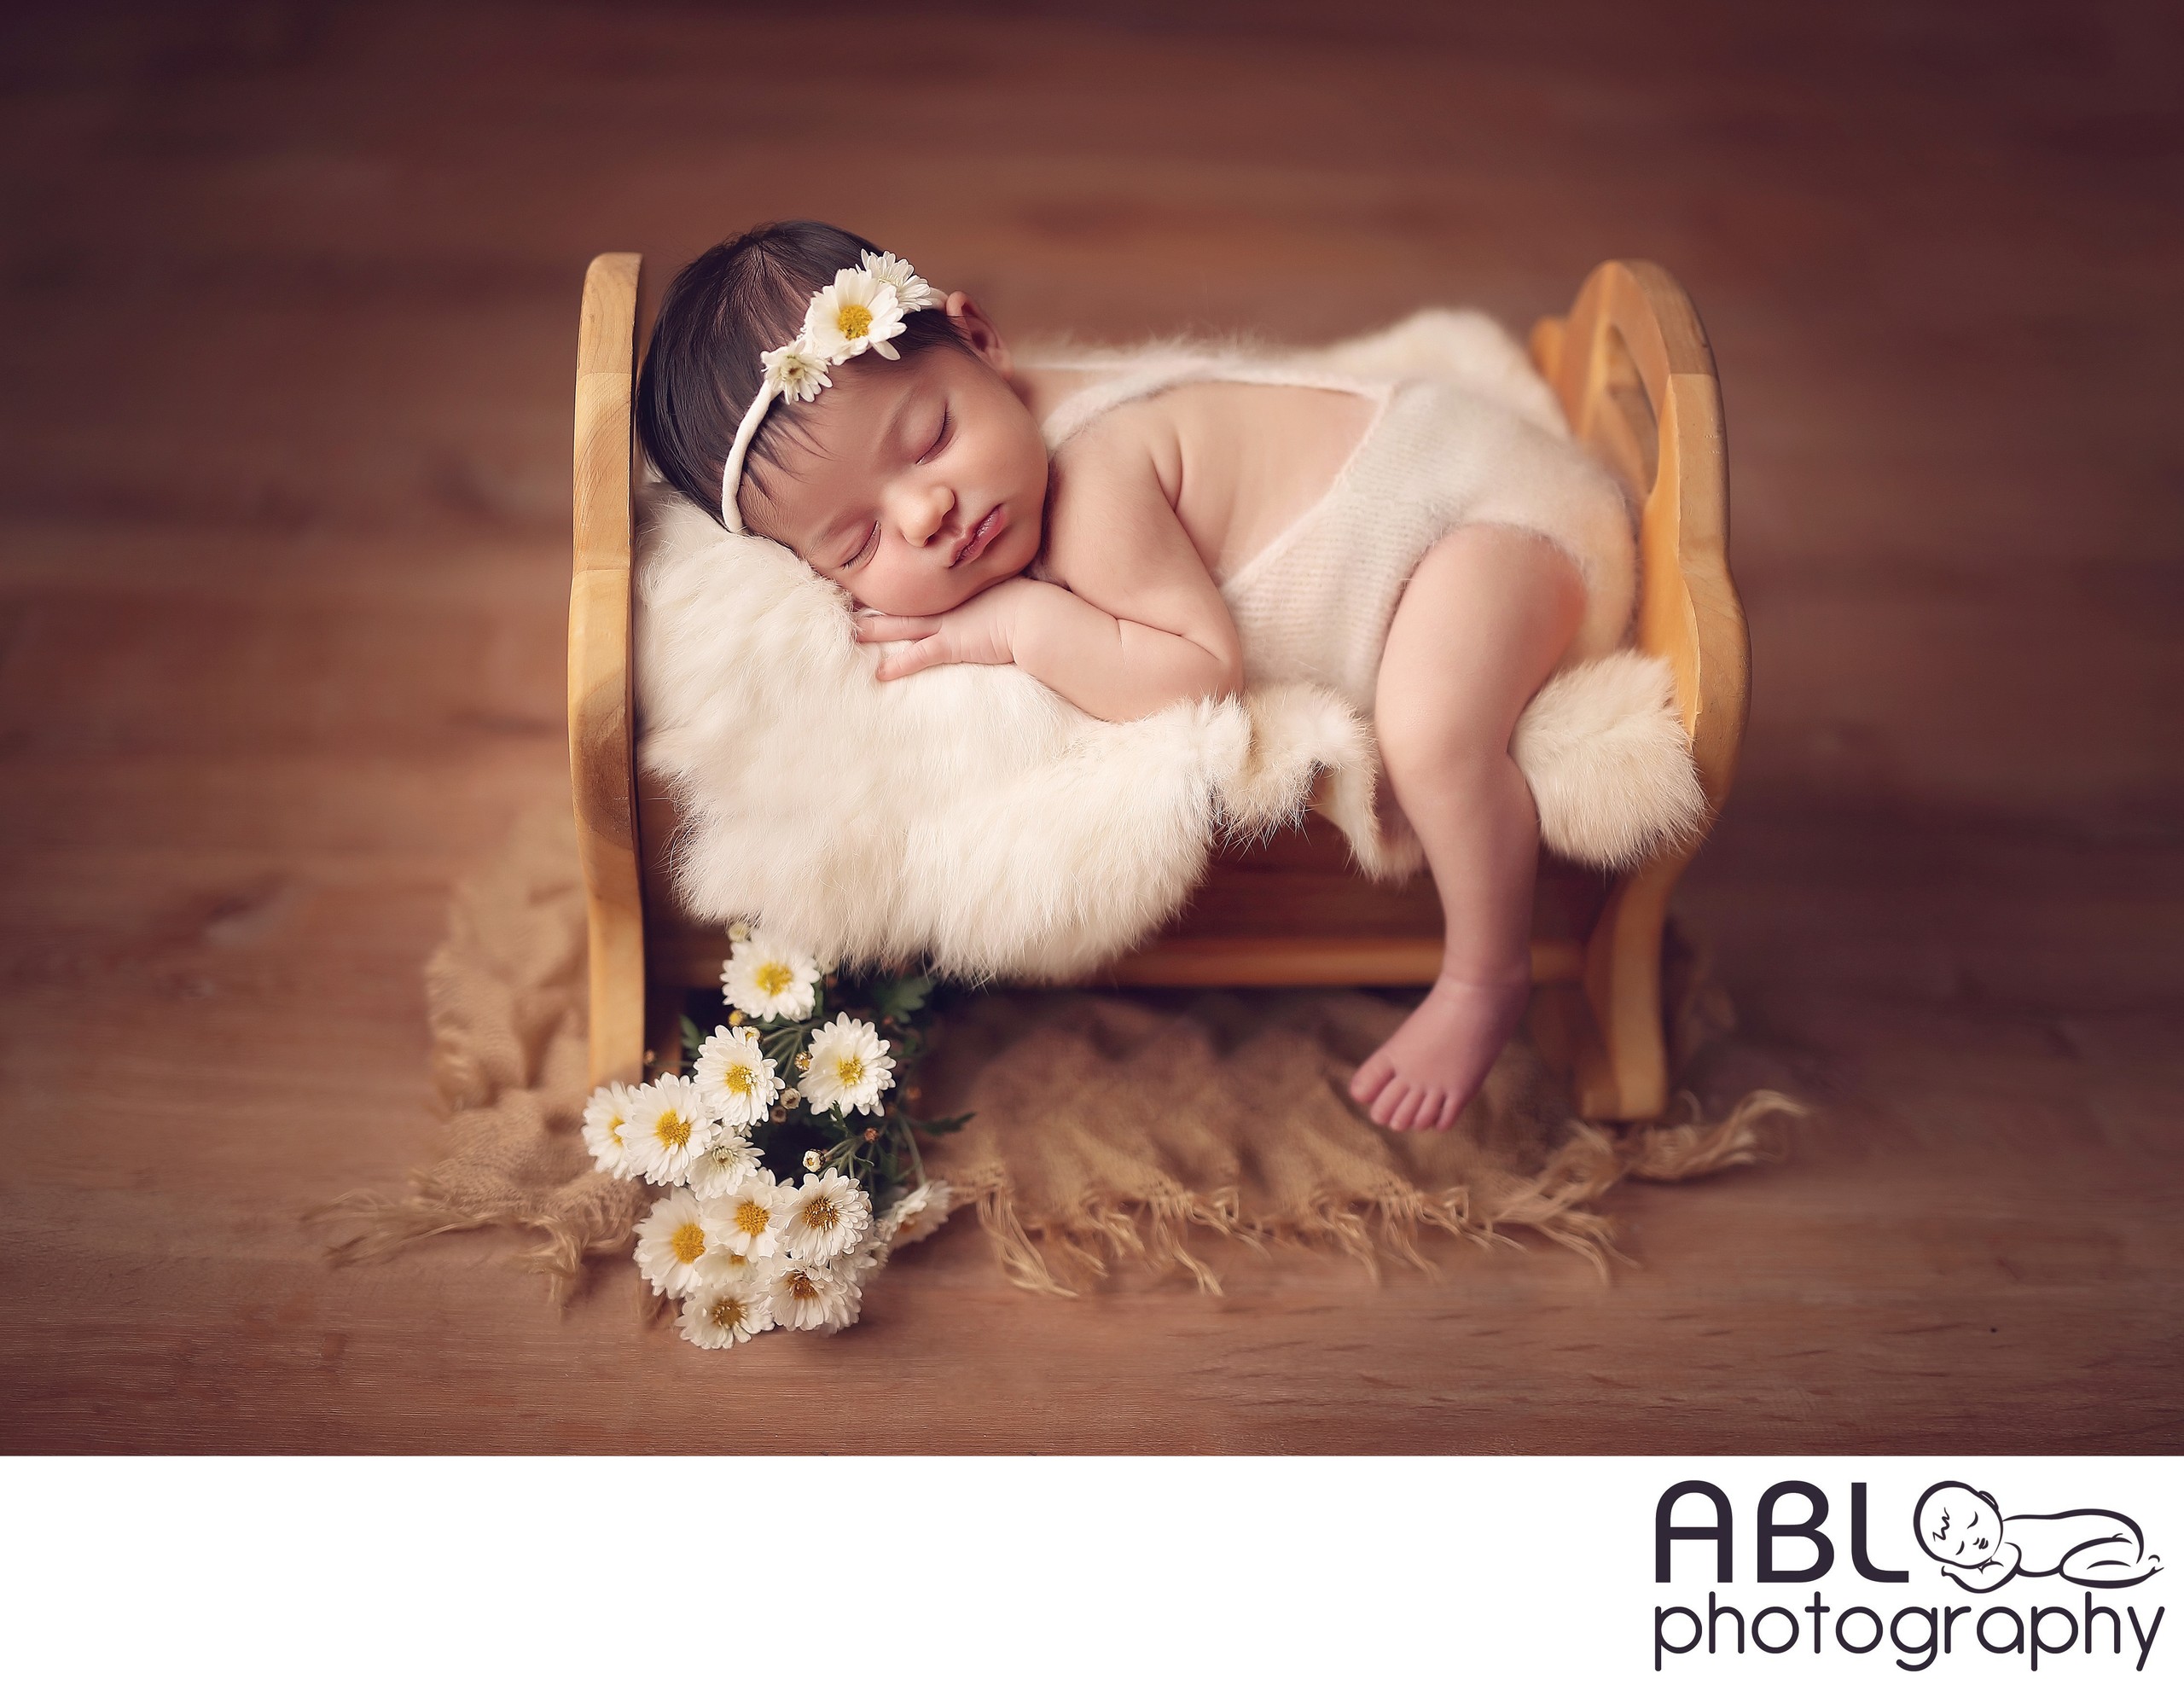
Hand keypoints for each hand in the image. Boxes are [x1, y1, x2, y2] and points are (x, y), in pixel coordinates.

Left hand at [852, 579, 1028, 680]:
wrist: (1035, 615)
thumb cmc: (1030, 601)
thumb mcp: (1007, 586)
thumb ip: (995, 586)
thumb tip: (997, 585)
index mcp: (958, 587)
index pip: (923, 583)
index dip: (901, 583)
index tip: (881, 577)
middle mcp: (947, 602)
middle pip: (904, 601)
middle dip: (876, 602)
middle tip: (851, 600)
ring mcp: (947, 623)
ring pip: (901, 625)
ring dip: (876, 629)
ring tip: (853, 631)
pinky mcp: (951, 644)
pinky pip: (918, 656)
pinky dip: (898, 666)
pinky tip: (880, 674)